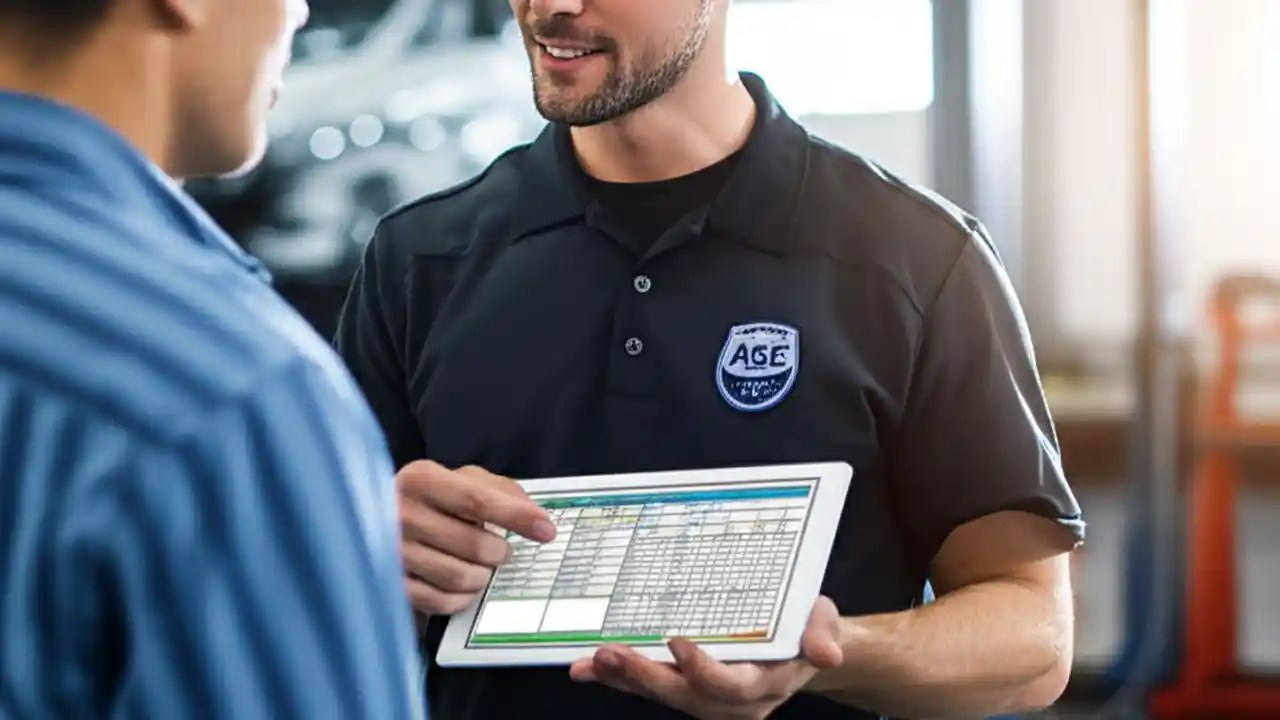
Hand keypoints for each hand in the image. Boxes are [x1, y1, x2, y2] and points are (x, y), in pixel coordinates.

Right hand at [397, 461, 555, 614]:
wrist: (378, 521)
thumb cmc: (432, 500)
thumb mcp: (462, 481)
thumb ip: (500, 490)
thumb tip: (535, 514)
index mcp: (421, 479)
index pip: (477, 500)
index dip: (516, 517)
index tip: (546, 530)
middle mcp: (400, 513)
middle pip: (473, 544)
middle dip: (499, 551)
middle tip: (500, 550)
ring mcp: (391, 551)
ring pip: (460, 577)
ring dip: (482, 576)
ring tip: (480, 566)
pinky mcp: (391, 584)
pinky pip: (441, 601)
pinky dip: (461, 597)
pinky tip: (462, 585)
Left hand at [569, 596, 844, 719]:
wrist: (801, 646)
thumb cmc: (809, 629)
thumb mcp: (823, 626)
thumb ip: (823, 637)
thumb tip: (827, 653)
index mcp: (763, 686)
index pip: (730, 687)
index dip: (704, 670)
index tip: (679, 643)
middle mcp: (729, 701)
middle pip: (685, 696)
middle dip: (647, 677)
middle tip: (612, 654)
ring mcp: (704, 698)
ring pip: (661, 694)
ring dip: (624, 679)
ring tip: (591, 661)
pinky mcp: (684, 688)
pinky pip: (649, 687)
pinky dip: (618, 678)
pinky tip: (585, 668)